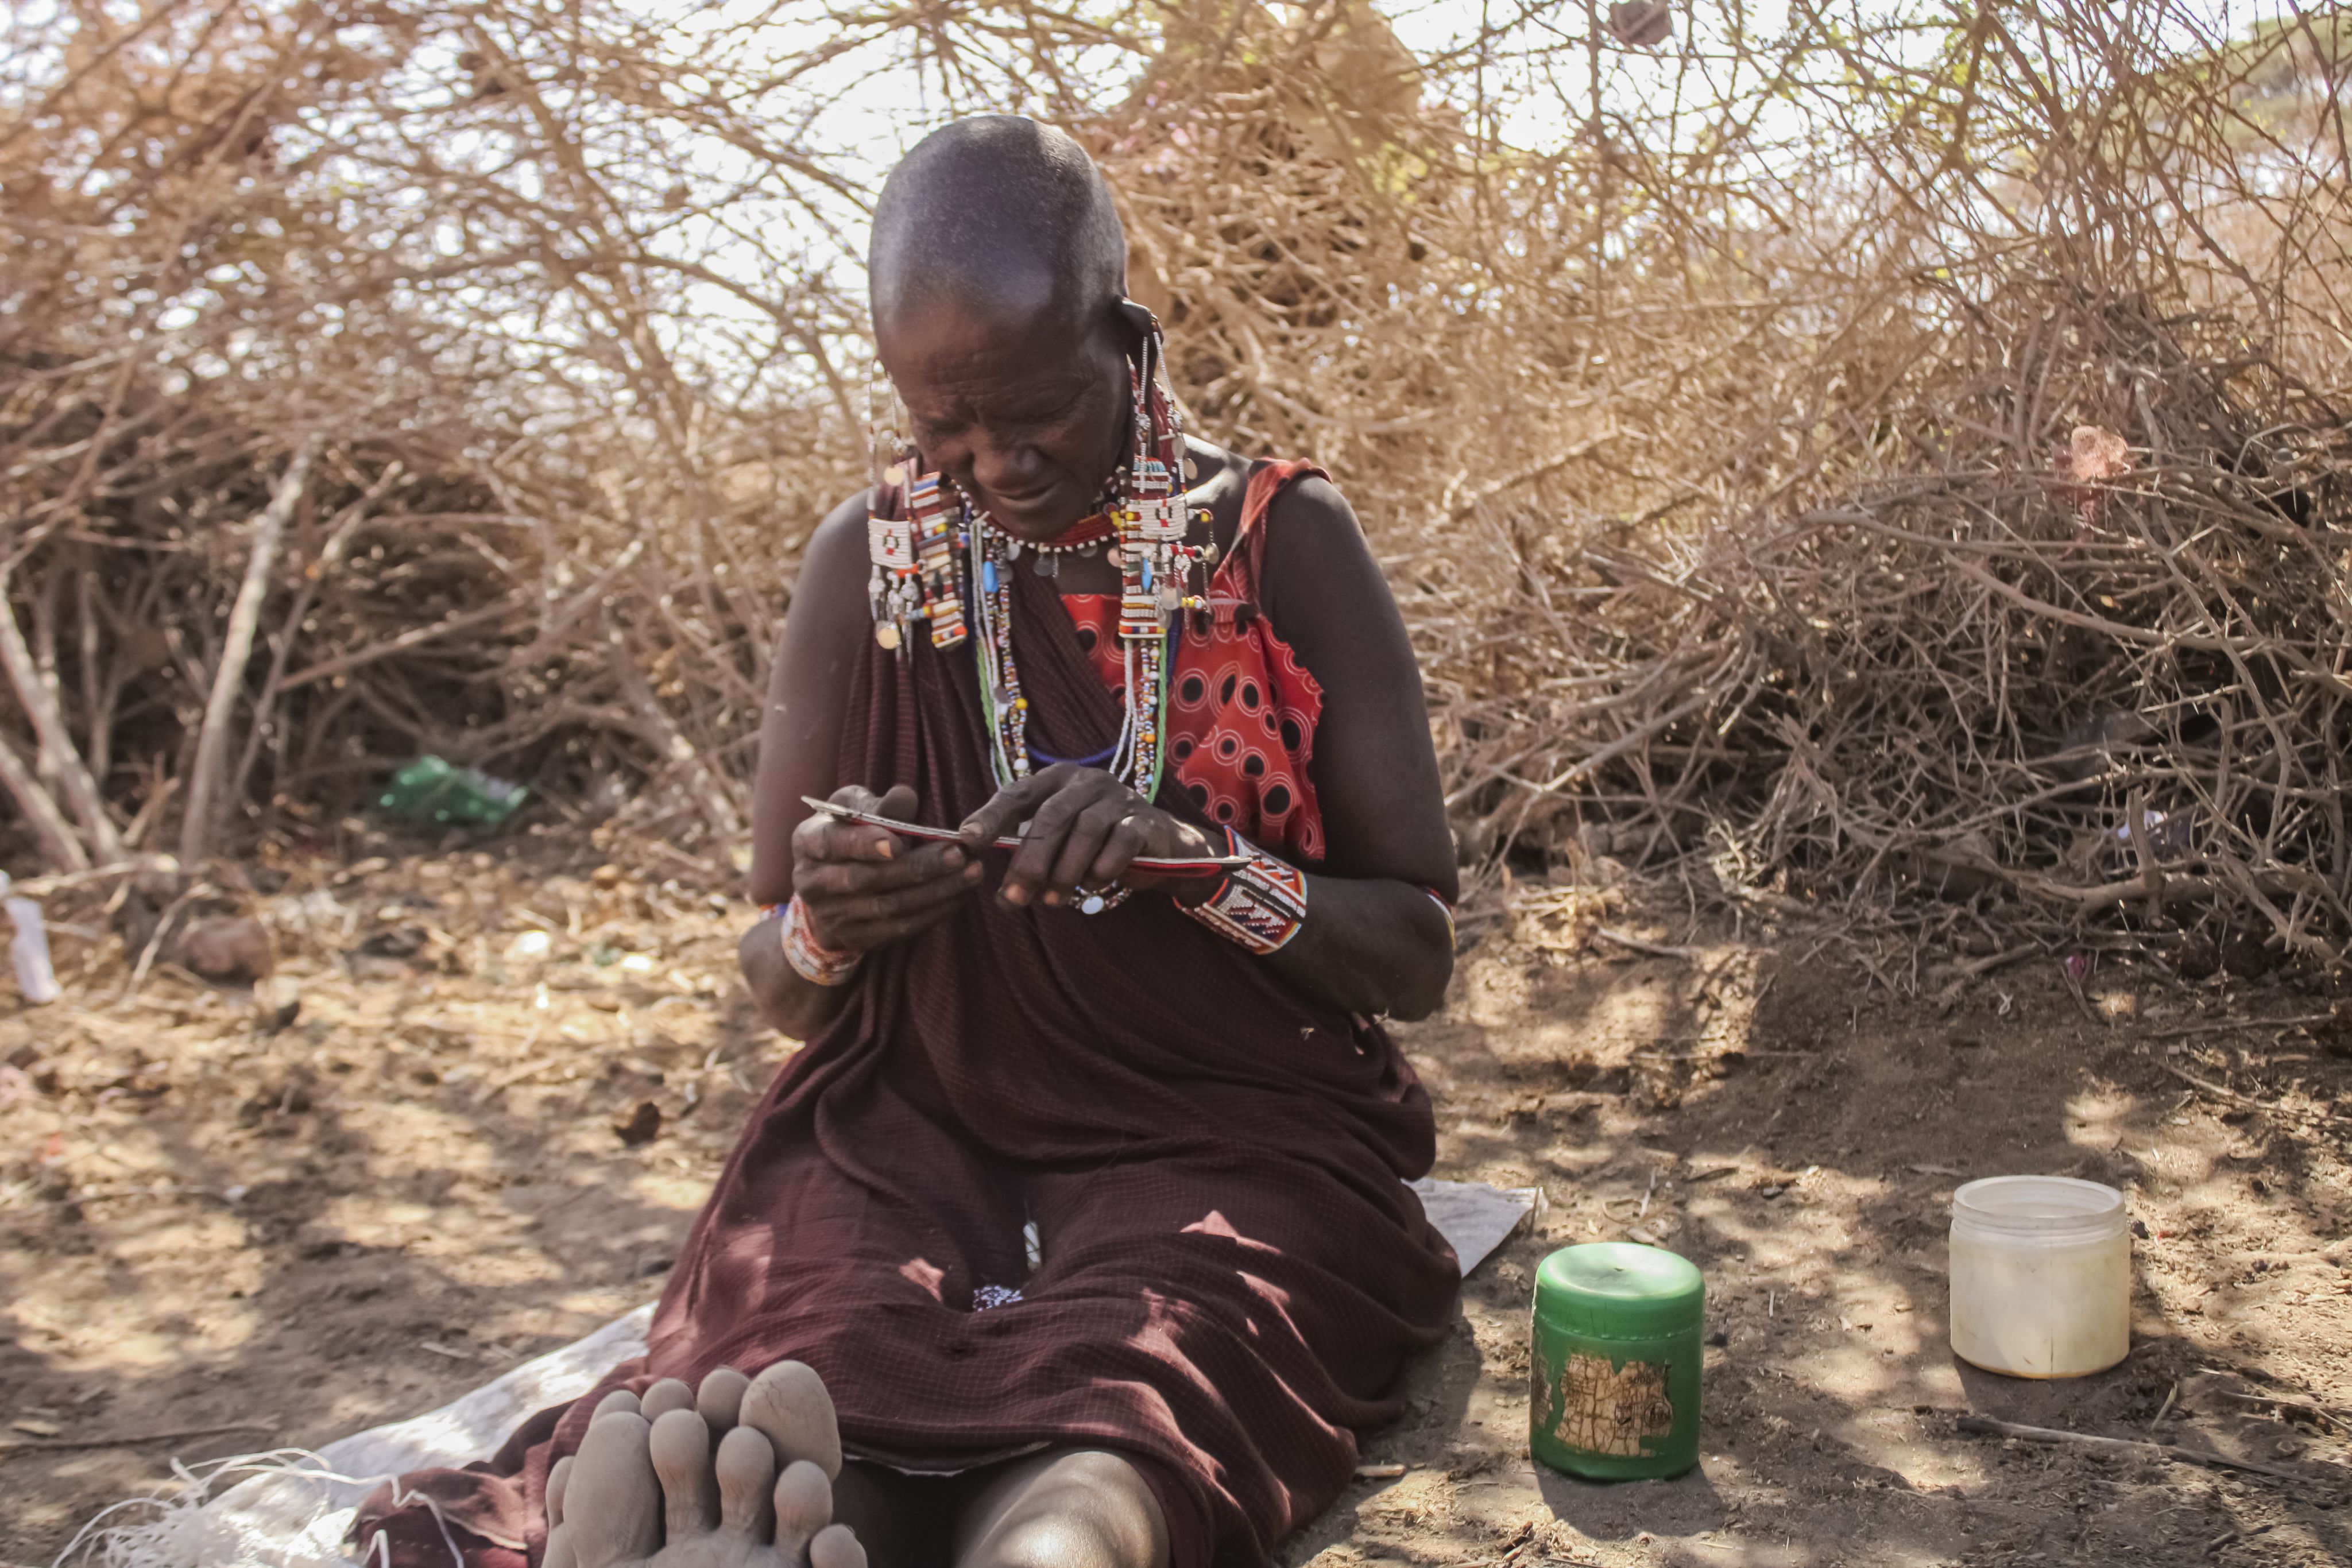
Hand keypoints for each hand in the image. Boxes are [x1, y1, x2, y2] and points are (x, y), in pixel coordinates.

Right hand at [791, 784, 982, 952]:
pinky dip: (933, 913)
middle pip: (867, 879)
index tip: (898, 842)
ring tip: (971, 873)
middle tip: (958, 854)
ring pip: (888, 908)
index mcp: (807, 842)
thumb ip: (880, 805)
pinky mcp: (857, 939)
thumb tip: (906, 796)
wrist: (829, 884)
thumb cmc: (849, 832)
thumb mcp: (856, 809)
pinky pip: (899, 929)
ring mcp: (832, 916)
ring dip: (935, 892)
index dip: (864, 844)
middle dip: (917, 868)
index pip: (832, 844)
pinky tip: (960, 894)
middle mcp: (812, 883)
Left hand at [958, 765, 1216, 907]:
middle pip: (1051, 817)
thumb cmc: (1099, 845)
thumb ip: (1030, 863)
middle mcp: (1087, 781)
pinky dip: (1102, 867)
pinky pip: (1120, 842)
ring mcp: (1119, 797)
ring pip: (1085, 830)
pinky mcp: (1145, 820)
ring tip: (1054, 900)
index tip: (967, 840)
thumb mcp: (1060, 848)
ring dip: (1065, 871)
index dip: (991, 815)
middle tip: (1016, 898)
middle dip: (1030, 861)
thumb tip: (1002, 900)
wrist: (1162, 847)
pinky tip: (1091, 885)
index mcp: (1058, 779)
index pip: (1018, 793)